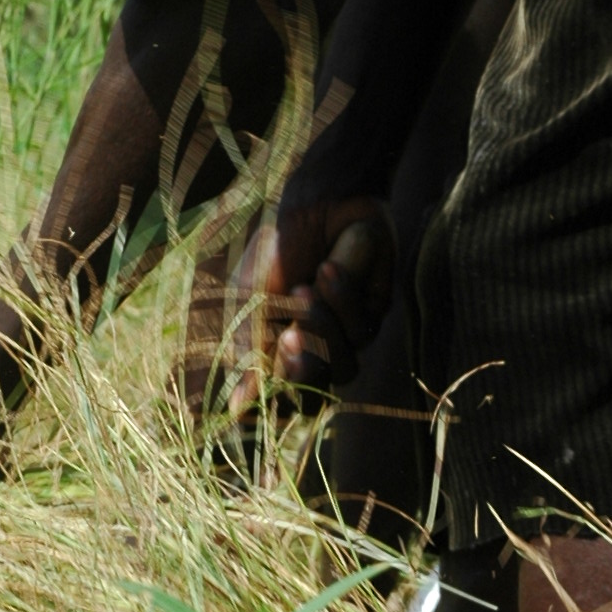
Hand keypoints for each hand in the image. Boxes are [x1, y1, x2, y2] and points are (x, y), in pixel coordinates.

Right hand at [189, 198, 395, 422]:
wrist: (317, 202)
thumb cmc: (277, 250)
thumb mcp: (253, 298)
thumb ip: (249, 349)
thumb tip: (237, 408)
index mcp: (279, 353)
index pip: (284, 400)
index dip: (281, 391)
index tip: (267, 364)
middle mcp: (315, 353)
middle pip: (316, 397)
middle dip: (303, 370)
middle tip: (290, 337)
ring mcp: (345, 337)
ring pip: (344, 368)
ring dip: (323, 328)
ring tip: (305, 286)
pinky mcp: (374, 314)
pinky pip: (362, 330)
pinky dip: (342, 298)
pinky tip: (329, 266)